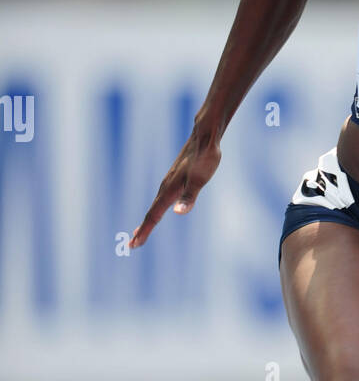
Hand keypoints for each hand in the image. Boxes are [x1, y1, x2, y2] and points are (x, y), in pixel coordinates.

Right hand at [129, 124, 220, 247]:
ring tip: (141, 232)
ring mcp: (169, 182)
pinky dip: (156, 209)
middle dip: (142, 230)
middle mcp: (165, 187)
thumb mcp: (199, 179)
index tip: (134, 244)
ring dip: (147, 220)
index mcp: (169, 190)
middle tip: (132, 244)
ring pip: (155, 205)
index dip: (145, 231)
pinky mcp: (175, 178)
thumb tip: (178, 212)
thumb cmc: (204, 158)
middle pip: (151, 213)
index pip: (154, 215)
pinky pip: (161, 198)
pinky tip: (158, 210)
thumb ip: (189, 196)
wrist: (204, 136)